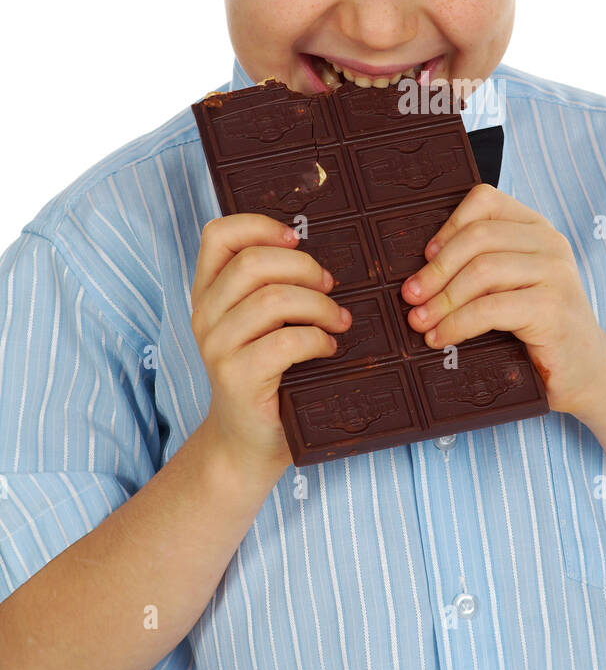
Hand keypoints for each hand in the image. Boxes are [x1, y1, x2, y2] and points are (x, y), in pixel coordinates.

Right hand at [191, 213, 351, 479]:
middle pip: (253, 262)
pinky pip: (285, 341)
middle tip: (330, 286)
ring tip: (337, 320)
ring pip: (272, 299)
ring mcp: (217, 348)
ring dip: (318, 305)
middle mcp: (204, 316)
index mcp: (208, 293)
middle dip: (304, 267)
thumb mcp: (260, 323)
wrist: (246, 444)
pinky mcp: (237, 378)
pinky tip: (328, 347)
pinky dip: (317, 338)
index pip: (218, 235)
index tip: (296, 238)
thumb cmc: (266, 374)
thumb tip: (311, 249)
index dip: (260, 225)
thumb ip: (270, 285)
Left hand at [401, 183, 605, 416]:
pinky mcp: (553, 308)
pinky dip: (457, 324)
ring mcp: (556, 273)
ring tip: (419, 322)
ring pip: (481, 271)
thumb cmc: (539, 330)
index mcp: (537, 229)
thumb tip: (419, 273)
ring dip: (442, 299)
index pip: (485, 201)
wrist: (589, 374)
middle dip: (436, 269)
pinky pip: (490, 308)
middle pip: (478, 237)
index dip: (449, 226)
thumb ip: (482, 266)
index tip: (426, 258)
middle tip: (410, 297)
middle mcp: (551, 243)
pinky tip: (441, 338)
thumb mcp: (511, 287)